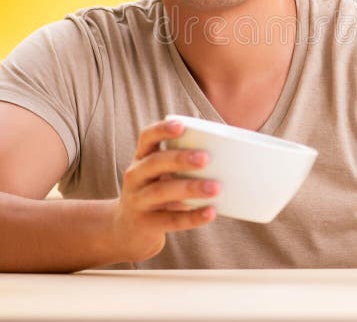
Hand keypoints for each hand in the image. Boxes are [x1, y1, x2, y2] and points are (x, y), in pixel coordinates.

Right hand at [109, 119, 218, 262]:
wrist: (127, 231)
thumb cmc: (156, 195)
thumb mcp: (161, 176)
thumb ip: (183, 165)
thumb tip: (228, 157)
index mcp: (142, 159)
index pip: (147, 137)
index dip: (162, 130)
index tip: (181, 125)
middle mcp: (135, 176)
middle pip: (155, 163)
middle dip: (180, 159)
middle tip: (206, 158)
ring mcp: (137, 201)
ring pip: (162, 191)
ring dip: (190, 188)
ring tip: (215, 187)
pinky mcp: (145, 224)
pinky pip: (170, 220)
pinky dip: (192, 216)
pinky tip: (210, 212)